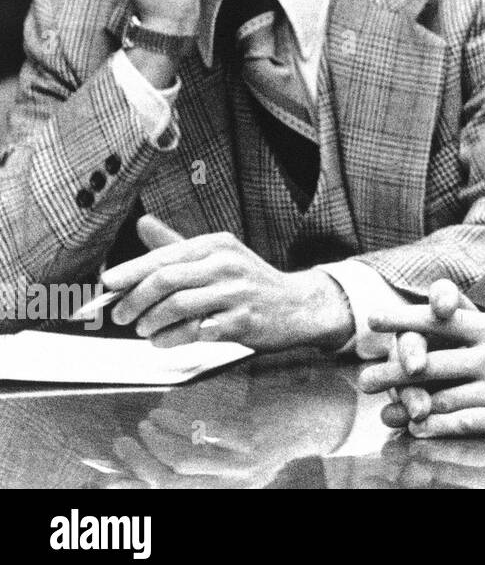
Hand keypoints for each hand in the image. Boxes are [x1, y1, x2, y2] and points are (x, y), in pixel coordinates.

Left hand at [101, 214, 353, 350]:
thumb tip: (141, 223)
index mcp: (216, 245)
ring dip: (150, 322)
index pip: (164, 256)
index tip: (107, 284)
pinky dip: (172, 338)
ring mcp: (237, 293)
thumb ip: (176, 244)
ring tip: (142, 329)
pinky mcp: (244, 320)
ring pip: (178, 306)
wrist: (296, 305)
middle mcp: (227, 264)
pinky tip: (163, 341)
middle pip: (166, 280)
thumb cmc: (248, 281)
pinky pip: (196, 332)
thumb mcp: (217, 255)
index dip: (131, 271)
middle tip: (119, 315)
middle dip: (134, 300)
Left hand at [359, 279, 484, 436]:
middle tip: (363, 377)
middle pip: (430, 362)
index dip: (403, 319)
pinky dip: (439, 430)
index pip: (440, 320)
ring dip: (408, 405)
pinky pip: (466, 426)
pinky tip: (420, 432)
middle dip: (392, 370)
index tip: (374, 319)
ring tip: (383, 411)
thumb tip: (465, 325)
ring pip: (441, 397)